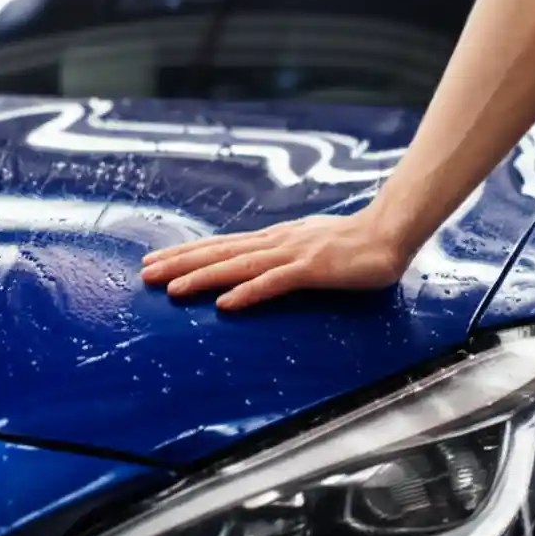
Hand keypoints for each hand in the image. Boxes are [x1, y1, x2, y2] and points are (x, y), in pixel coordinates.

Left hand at [140, 212, 410, 310]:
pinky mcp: (311, 269)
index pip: (220, 247)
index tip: (155, 260)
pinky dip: (248, 292)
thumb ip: (283, 257)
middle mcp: (275, 243)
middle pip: (219, 253)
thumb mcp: (309, 247)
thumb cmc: (352, 243)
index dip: (186, 253)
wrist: (389, 232)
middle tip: (145, 273)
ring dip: (203, 278)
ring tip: (172, 289)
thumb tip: (258, 267)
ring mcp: (292, 254)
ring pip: (238, 266)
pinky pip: (274, 283)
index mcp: (273, 239)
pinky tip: (225, 303)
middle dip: (180, 263)